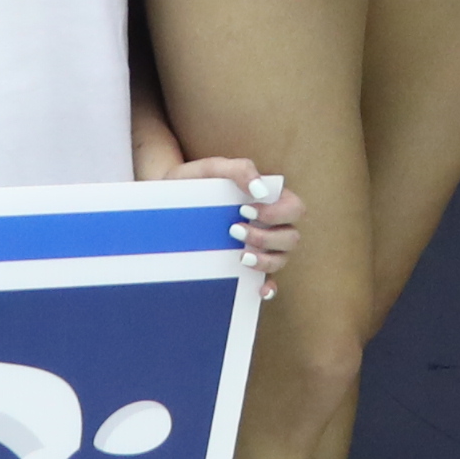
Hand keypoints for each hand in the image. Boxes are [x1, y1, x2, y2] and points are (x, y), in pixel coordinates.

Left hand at [166, 157, 302, 289]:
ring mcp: (259, 246)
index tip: (246, 210)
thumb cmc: (194, 181)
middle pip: (291, 237)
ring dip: (266, 259)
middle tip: (235, 230)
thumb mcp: (213, 169)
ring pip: (283, 259)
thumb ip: (239, 169)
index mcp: (268, 199)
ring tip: (240, 255)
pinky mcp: (246, 265)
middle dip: (266, 237)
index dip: (278, 212)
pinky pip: (270, 281)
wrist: (165, 202)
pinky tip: (260, 289)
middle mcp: (270, 224)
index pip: (294, 208)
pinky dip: (270, 286)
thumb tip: (261, 190)